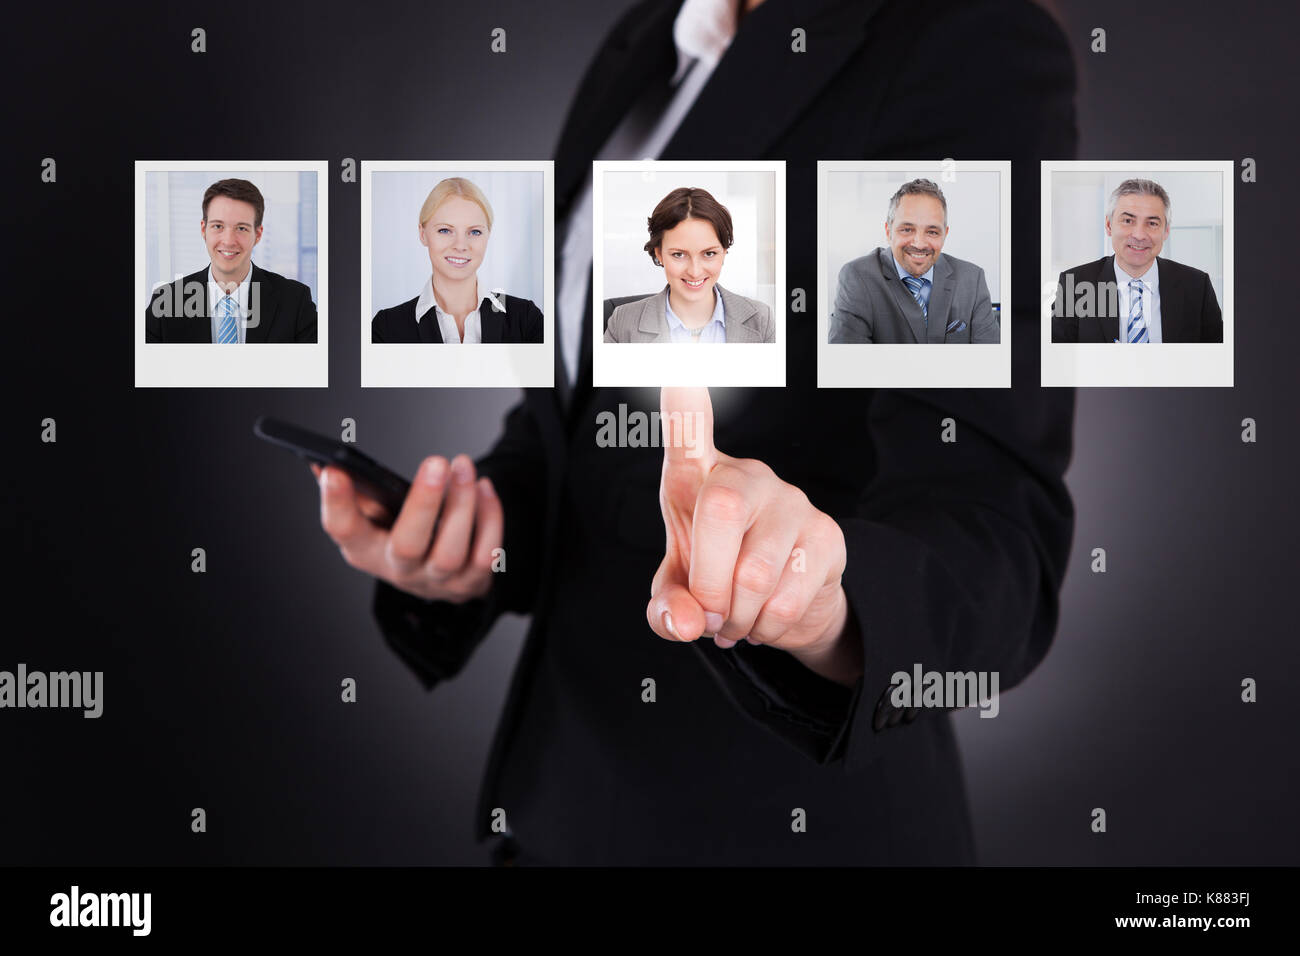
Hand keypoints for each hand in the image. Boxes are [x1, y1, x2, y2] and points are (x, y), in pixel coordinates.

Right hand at [313, 454, 502, 602]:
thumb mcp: (373, 517)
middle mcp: (397, 570)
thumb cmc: (399, 533)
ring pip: (450, 552)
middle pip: (406, 545)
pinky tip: (484, 488)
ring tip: (463, 466)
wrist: (438, 577)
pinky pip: (484, 554)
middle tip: (436, 462)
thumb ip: (355, 491)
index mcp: (364, 548)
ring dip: (462, 505)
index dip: (336, 503)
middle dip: (424, 503)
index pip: (342, 530)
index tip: (336, 470)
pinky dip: (489, 518)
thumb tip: (325, 466)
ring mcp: (435, 581)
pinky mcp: (469, 583)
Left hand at [645, 388, 861, 685]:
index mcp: (697, 478)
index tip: (678, 362)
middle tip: (707, 613)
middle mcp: (746, 475)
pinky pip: (787, 595)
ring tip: (737, 618)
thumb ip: (666, 607)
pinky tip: (767, 616)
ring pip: (754, 570)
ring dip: (737, 616)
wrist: (783, 603)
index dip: (682, 400)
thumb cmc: (719, 577)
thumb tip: (685, 621)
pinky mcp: (827, 535)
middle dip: (707, 581)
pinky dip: (768, 625)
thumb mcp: (679, 593)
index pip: (687, 429)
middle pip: (720, 511)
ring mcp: (791, 501)